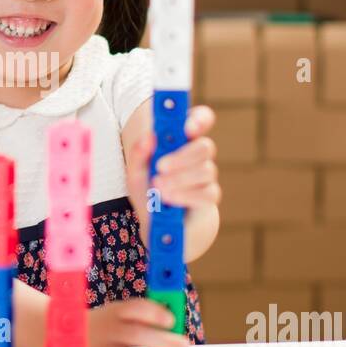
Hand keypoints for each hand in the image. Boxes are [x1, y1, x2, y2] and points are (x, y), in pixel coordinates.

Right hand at [87, 299, 190, 346]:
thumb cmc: (102, 327)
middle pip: (135, 335)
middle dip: (163, 341)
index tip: (171, 321)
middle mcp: (104, 330)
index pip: (134, 308)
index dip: (155, 314)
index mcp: (112, 312)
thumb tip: (173, 330)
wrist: (64, 340)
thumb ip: (141, 319)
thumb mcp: (115, 314)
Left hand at [126, 105, 222, 240]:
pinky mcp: (210, 197)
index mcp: (181, 141)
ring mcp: (207, 177)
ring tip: (159, 188)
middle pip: (206, 147)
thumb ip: (139, 154)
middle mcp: (198, 156)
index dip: (198, 120)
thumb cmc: (148, 192)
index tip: (187, 128)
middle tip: (160, 167)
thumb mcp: (136, 173)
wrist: (157, 226)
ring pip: (207, 170)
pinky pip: (208, 193)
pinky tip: (171, 199)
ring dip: (181, 179)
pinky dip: (187, 196)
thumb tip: (149, 136)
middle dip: (183, 157)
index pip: (200, 120)